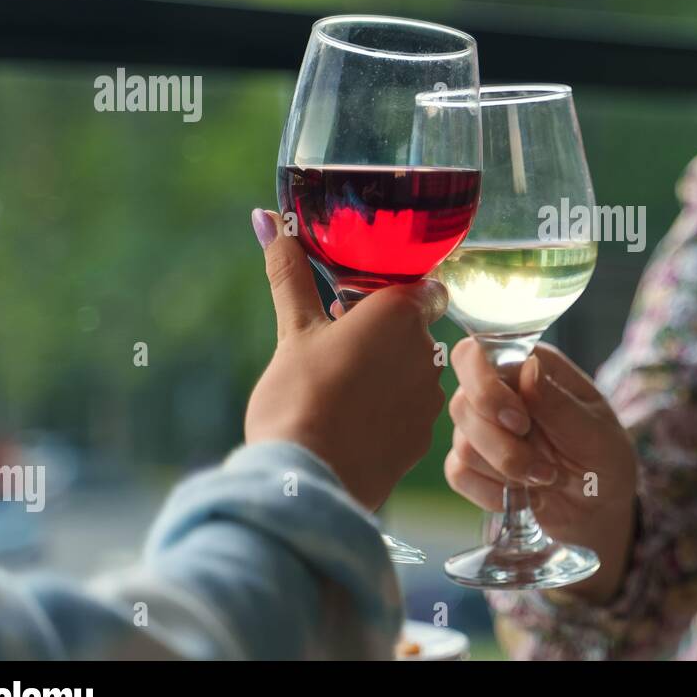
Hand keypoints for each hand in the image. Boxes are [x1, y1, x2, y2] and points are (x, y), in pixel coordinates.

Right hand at [244, 209, 448, 508]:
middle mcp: (428, 351)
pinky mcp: (423, 438)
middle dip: (385, 335)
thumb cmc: (298, 395)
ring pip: (414, 372)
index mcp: (400, 313)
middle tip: (339, 345)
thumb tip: (267, 218)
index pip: (426, 290)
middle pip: (417, 331)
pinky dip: (388, 411)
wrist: (307, 479)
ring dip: (388, 373)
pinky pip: (409, 412)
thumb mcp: (292, 329)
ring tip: (340, 387)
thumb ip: (289, 273)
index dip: (398, 295)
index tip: (364, 306)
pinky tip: (352, 422)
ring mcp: (429, 398)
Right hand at [444, 338, 638, 602]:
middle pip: (463, 403)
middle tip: (545, 466)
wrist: (597, 509)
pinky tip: (523, 496)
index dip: (485, 387)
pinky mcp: (472, 464)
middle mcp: (499, 392)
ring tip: (546, 478)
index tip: (519, 422)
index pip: (477, 354)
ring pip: (461, 443)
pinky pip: (458, 473)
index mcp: (531, 367)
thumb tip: (528, 366)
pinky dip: (491, 492)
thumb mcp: (594, 432)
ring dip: (506, 471)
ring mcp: (481, 428)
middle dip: (502, 444)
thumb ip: (559, 403)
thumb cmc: (603, 458)